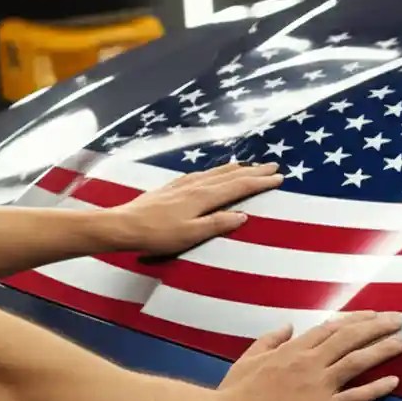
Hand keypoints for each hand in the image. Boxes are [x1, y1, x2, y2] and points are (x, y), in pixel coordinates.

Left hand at [104, 162, 283, 255]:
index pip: (238, 187)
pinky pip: (202, 174)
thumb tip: (243, 215)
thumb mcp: (191, 234)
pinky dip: (215, 171)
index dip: (259, 182)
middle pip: (230, 176)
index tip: (278, 177)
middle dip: (253, 171)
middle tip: (273, 166)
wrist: (123, 225)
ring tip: (249, 165)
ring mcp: (182, 184)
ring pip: (216, 172)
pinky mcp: (172, 187)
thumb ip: (218, 223)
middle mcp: (195, 186)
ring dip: (236, 168)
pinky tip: (214, 171)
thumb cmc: (157, 235)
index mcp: (203, 197)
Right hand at [216, 311, 401, 400]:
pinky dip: (377, 388)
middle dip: (378, 326)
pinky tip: (394, 381)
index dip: (355, 320)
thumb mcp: (248, 358)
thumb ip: (269, 340)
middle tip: (399, 320)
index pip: (330, 328)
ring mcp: (319, 385)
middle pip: (351, 337)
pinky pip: (356, 396)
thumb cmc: (234, 394)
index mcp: (292, 349)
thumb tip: (286, 326)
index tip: (372, 315)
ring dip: (383, 349)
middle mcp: (310, 362)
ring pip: (358, 360)